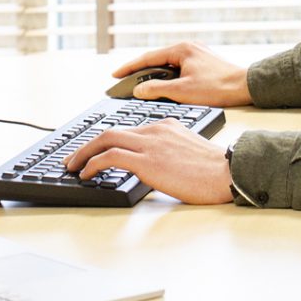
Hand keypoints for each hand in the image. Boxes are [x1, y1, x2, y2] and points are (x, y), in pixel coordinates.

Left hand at [65, 121, 233, 204]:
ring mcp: (150, 143)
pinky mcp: (147, 160)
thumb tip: (156, 166)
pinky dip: (92, 164)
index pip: (128, 130)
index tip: (95, 152)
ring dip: (83, 154)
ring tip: (72, 167)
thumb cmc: (216, 170)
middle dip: (87, 145)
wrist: (229, 172)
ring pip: (106, 140)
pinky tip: (85, 174)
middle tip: (72, 158)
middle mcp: (155, 130)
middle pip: (111, 131)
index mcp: (165, 126)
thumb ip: (169, 151)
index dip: (107, 141)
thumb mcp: (189, 151)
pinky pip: (110, 156)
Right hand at [113, 41, 251, 105]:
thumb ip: (157, 90)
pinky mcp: (204, 64)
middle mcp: (188, 48)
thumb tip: (139, 90)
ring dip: (156, 77)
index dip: (129, 68)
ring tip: (143, 89)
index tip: (115, 75)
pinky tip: (166, 90)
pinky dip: (169, 79)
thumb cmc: (218, 87)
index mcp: (181, 49)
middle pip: (157, 61)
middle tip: (125, 84)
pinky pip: (179, 70)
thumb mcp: (183, 91)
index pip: (147, 58)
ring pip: (169, 66)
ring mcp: (197, 55)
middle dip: (141, 73)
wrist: (246, 87)